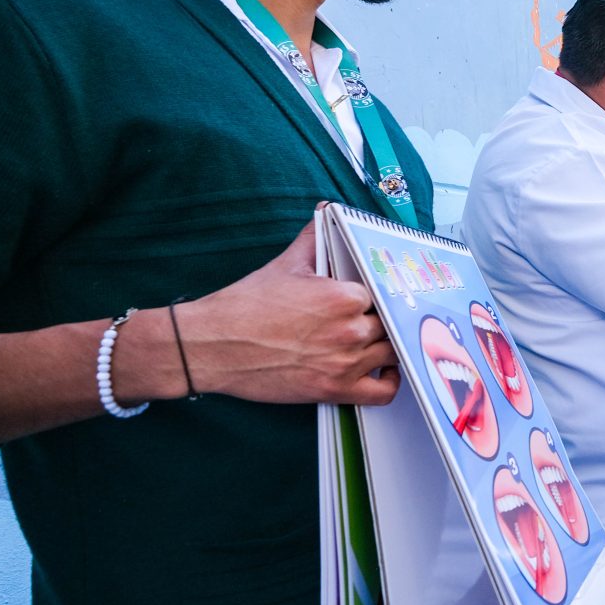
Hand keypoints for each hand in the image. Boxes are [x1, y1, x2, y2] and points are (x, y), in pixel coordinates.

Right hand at [175, 218, 401, 404]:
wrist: (213, 345)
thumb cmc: (245, 306)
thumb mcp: (285, 264)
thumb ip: (314, 237)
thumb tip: (326, 211)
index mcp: (343, 296)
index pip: (380, 294)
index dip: (373, 296)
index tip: (371, 298)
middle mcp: (350, 329)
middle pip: (388, 324)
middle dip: (378, 320)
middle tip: (367, 319)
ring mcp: (345, 362)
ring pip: (391, 353)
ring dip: (385, 347)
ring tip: (375, 341)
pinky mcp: (335, 389)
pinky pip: (383, 392)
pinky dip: (389, 383)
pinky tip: (383, 371)